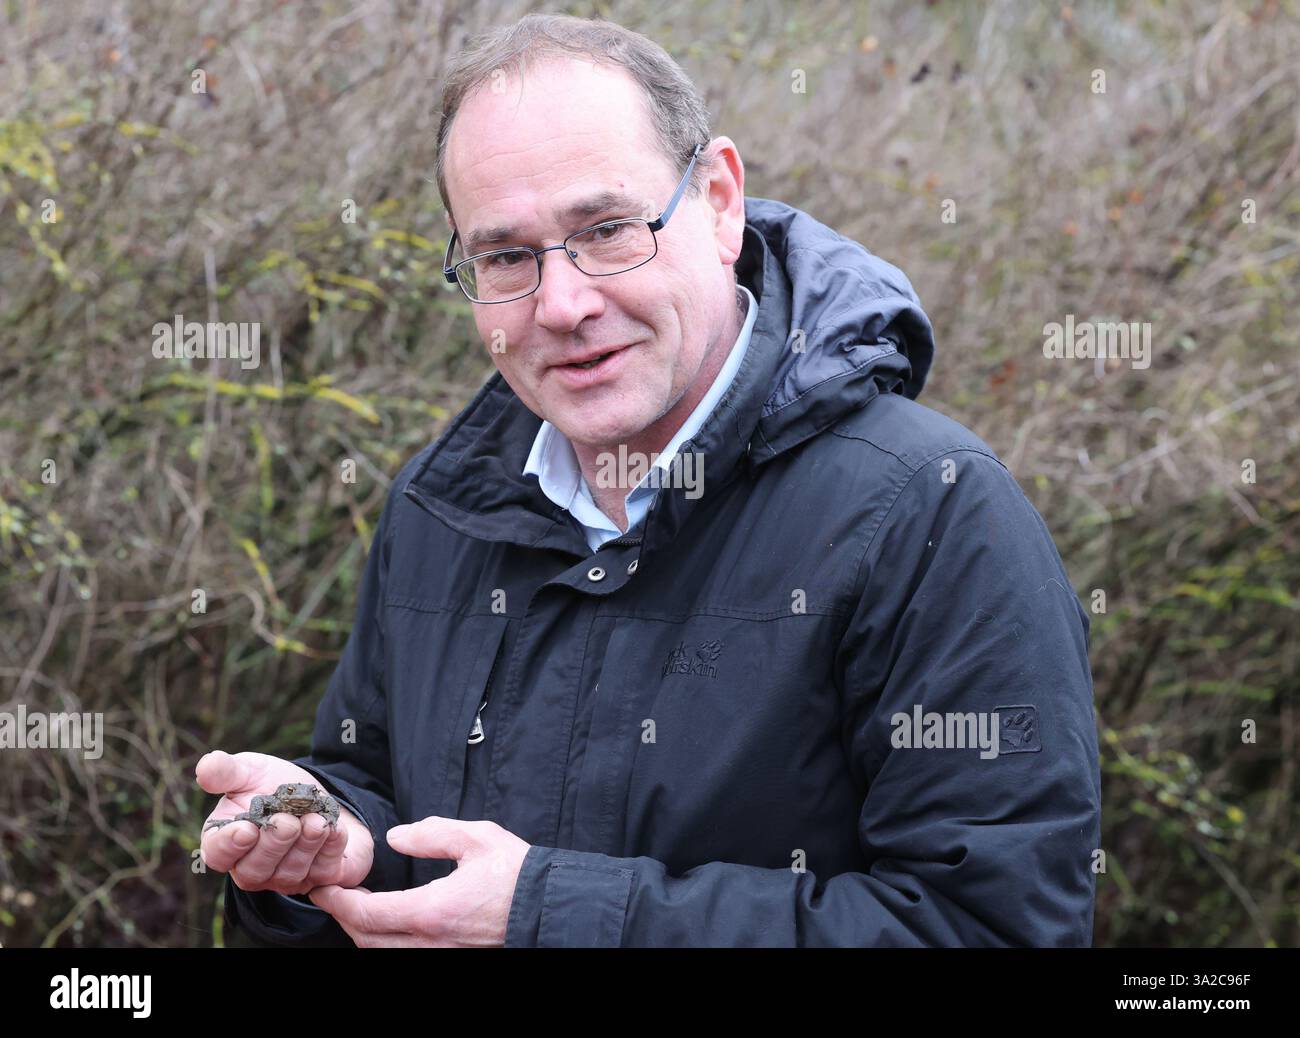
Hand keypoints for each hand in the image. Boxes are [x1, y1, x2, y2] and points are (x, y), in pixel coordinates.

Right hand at [196, 749, 373, 894]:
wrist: (314, 793)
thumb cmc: (272, 785)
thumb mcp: (249, 771)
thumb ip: (226, 770)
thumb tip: (204, 767)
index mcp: (226, 842)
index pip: (217, 855)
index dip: (229, 845)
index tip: (246, 829)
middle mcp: (251, 867)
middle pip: (254, 871)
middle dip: (273, 844)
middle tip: (287, 820)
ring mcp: (284, 877)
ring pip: (290, 873)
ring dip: (305, 845)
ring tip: (315, 820)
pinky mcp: (317, 877)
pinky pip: (323, 871)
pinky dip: (330, 850)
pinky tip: (334, 828)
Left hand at [308, 817, 530, 946]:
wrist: (550, 906)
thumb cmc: (516, 872)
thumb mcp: (476, 838)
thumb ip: (431, 834)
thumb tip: (396, 837)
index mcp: (431, 911)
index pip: (364, 913)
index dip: (337, 900)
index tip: (323, 885)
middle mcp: (430, 942)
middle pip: (365, 938)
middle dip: (342, 916)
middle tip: (332, 892)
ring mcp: (440, 955)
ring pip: (382, 952)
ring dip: (362, 930)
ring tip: (357, 904)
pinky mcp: (451, 956)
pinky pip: (404, 954)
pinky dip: (384, 940)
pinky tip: (387, 921)